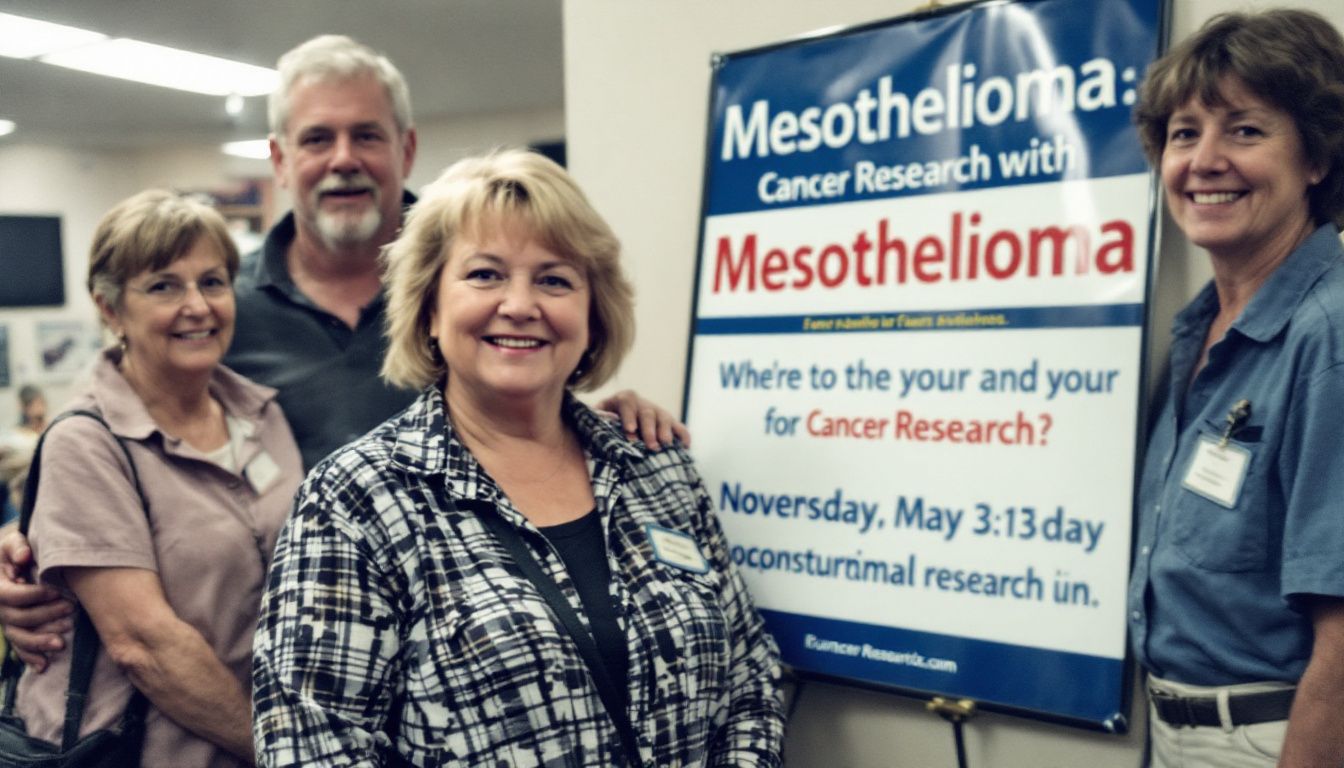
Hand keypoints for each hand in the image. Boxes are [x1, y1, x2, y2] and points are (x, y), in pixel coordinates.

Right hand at [0, 527, 72, 671]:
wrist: (10, 561)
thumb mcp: (12, 542)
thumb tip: (24, 556)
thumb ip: (16, 546)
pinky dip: (30, 658)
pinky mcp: (15, 629)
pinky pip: (19, 647)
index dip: (35, 596)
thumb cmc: (15, 550)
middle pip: (18, 618)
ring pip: (19, 637)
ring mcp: (6, 621)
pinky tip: (44, 666)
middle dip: (45, 616)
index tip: (58, 591)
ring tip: (62, 643)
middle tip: (71, 609)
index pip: (12, 596)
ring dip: (39, 642)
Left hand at [594, 390, 690, 449]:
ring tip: (666, 444)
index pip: (627, 403)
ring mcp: (657, 412)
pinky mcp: (668, 422)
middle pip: (647, 413)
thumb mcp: (598, 416)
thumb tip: (605, 418)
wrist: (617, 421)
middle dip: (649, 430)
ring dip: (666, 431)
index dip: (629, 416)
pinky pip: (679, 427)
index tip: (630, 431)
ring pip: (664, 417)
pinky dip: (683, 435)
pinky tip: (685, 447)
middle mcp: (642, 403)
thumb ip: (598, 416)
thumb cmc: (605, 421)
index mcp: (624, 398)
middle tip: (651, 445)